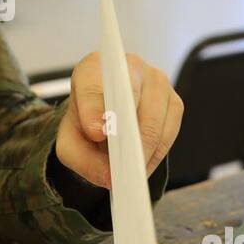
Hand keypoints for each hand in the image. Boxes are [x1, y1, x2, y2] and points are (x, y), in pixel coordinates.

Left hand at [55, 51, 182, 188]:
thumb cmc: (87, 124)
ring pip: (154, 118)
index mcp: (93, 69)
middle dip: (127, 138)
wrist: (104, 117)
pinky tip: (143, 166)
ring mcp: (155, 82)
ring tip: (131, 173)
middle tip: (121, 169)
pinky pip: (169, 130)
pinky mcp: (173, 101)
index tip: (96, 133)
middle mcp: (128, 68)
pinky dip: (157, 152)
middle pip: (130, 100)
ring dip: (143, 150)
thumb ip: (82, 158)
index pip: (94, 87)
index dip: (95, 110)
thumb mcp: (70, 143)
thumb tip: (110, 175)